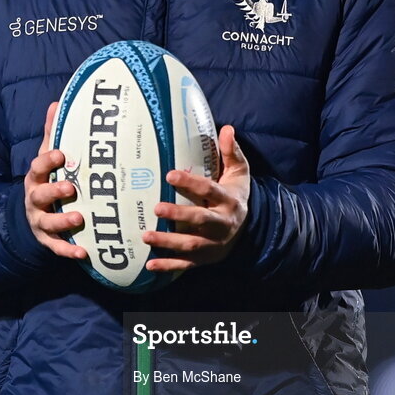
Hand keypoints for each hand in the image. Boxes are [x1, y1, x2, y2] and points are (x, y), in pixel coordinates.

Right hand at [23, 101, 87, 259]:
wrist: (29, 214)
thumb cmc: (46, 180)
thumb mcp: (46, 157)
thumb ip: (51, 134)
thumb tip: (56, 102)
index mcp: (37, 177)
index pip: (38, 167)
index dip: (47, 161)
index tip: (61, 154)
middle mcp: (35, 199)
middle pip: (40, 195)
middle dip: (55, 192)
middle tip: (71, 189)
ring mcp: (39, 221)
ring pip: (48, 223)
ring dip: (63, 221)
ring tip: (79, 218)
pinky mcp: (46, 240)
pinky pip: (56, 247)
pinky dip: (68, 250)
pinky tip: (84, 253)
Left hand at [142, 125, 249, 272]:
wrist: (249, 229)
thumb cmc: (235, 194)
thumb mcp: (238, 173)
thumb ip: (231, 152)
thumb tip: (226, 128)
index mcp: (229, 200)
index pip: (210, 190)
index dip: (191, 183)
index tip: (170, 175)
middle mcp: (222, 224)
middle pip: (201, 220)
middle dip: (179, 215)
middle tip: (157, 208)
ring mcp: (213, 244)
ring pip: (191, 245)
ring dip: (168, 242)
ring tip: (145, 235)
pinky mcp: (205, 259)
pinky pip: (186, 264)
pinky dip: (168, 266)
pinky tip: (149, 265)